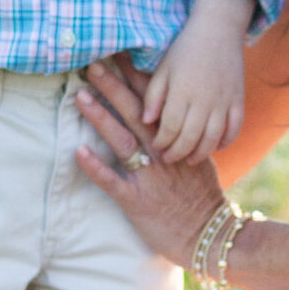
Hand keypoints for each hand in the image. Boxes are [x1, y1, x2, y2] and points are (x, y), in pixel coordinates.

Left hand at [75, 59, 225, 267]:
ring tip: (80, 95)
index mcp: (177, 139)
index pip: (156, 101)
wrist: (210, 236)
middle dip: (113, 86)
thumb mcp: (197, 158)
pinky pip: (113, 182)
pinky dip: (96, 167)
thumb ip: (180, 134)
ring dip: (101, 117)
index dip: (137, 76)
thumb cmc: (201, 198)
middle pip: (136, 113)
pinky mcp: (137, 201)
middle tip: (93, 63)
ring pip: (123, 140)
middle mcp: (163, 153)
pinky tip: (78, 152)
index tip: (120, 52)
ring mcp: (150, 176)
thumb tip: (165, 110)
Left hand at [141, 0, 251, 163]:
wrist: (218, 28)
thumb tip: (146, 122)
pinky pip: (234, 128)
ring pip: (212, 139)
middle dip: (177, 153)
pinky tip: (215, 147)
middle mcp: (204, 99)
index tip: (156, 147)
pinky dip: (226, 142)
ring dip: (199, 153)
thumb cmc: (184, 48)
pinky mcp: (238, 100)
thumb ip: (153, 96)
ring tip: (189, 159)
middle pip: (189, 138)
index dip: (162, 142)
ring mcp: (224, 101)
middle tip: (168, 159)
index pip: (169, 128)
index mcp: (182, 91)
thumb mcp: (163, 68)